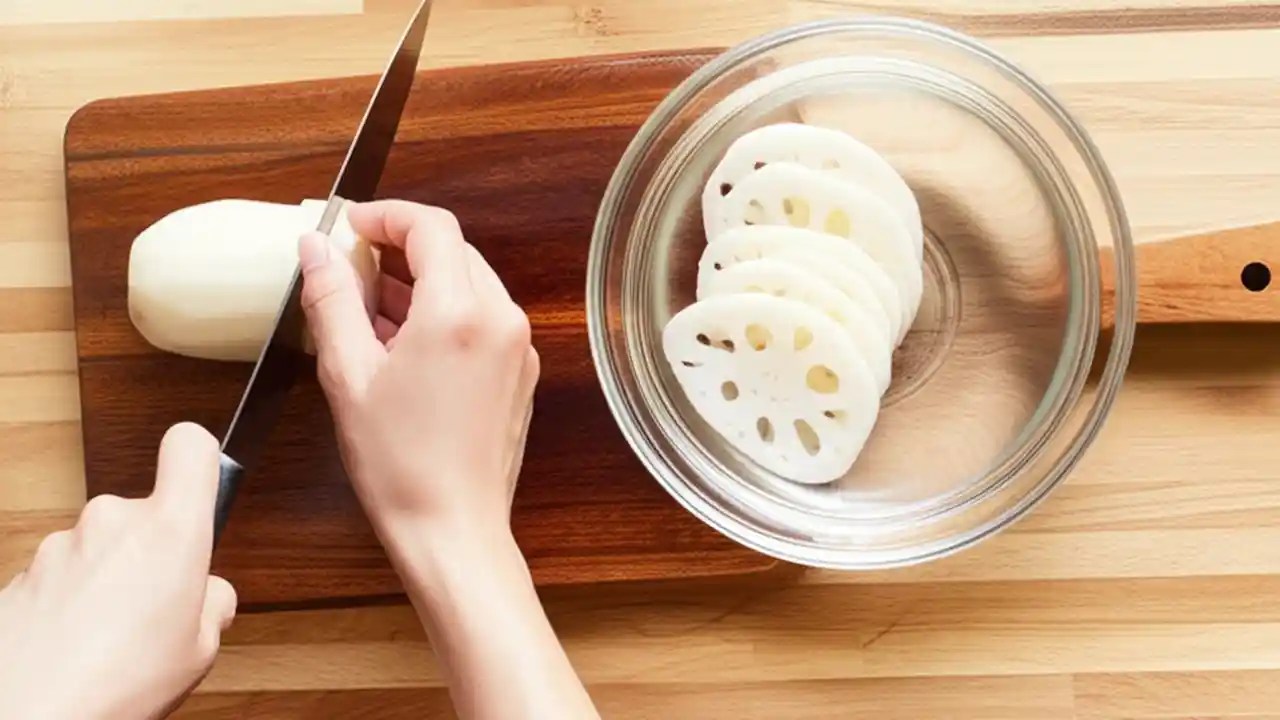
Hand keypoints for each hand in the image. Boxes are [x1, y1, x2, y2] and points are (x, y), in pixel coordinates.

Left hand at [0, 423, 237, 719]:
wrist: (25, 719)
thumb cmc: (114, 687)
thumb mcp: (201, 650)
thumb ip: (212, 603)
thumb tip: (206, 593)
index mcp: (169, 531)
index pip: (190, 445)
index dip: (201, 459)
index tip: (202, 485)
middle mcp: (111, 522)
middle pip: (143, 513)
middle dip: (151, 554)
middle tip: (156, 610)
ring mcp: (59, 546)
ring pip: (98, 549)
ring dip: (106, 582)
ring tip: (110, 642)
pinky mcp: (19, 575)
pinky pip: (59, 578)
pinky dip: (68, 605)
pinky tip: (73, 650)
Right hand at [297, 201, 595, 719]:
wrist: (453, 530)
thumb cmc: (401, 466)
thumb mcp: (349, 375)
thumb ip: (332, 300)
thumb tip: (316, 248)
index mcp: (460, 313)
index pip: (431, 227)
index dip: (386, 216)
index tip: (351, 224)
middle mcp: (501, 320)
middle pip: (454, 251)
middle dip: (401, 249)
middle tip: (352, 266)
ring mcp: (517, 347)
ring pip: (470, 284)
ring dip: (421, 283)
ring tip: (368, 311)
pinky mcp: (520, 372)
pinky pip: (482, 319)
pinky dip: (444, 314)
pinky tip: (402, 343)